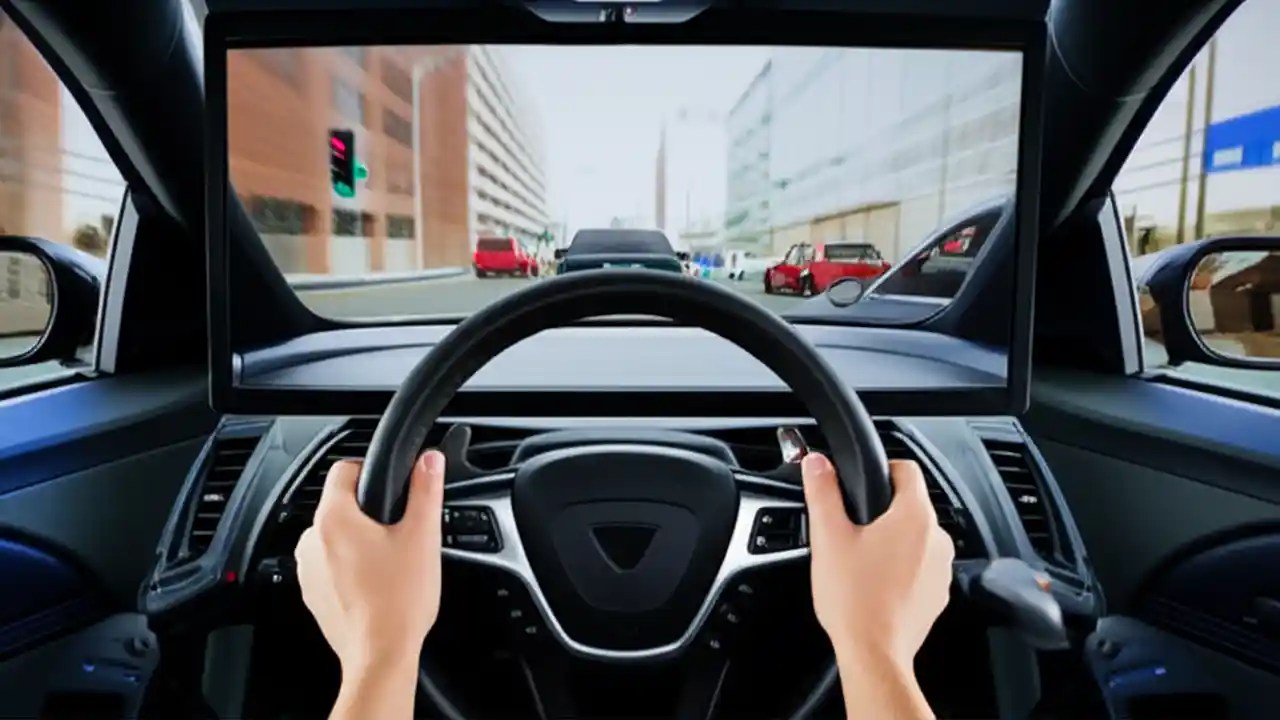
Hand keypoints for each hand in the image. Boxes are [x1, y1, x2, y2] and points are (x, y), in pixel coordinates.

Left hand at [294, 450, 444, 674]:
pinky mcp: (312, 594)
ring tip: (389, 565)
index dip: (371, 472)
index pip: (344, 470)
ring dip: (358, 543)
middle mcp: (311, 541)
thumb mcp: (422, 536)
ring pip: (336, 538)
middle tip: (399, 536)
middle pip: (341, 506)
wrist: (380, 655)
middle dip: (369, 515)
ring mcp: (307, 570)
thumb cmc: (399, 601)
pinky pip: (330, 567)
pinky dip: (350, 569)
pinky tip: (376, 585)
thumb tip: (429, 460)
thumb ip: (426, 490)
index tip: (391, 490)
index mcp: (334, 519)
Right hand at [802, 453, 953, 669]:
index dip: (881, 470)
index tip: (861, 485)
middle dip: (881, 512)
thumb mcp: (828, 537)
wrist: (874, 654)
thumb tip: (817, 463)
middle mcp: (937, 539)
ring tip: (860, 562)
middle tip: (850, 531)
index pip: (907, 469)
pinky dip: (900, 569)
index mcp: (914, 517)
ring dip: (892, 542)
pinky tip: (874, 584)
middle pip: (910, 505)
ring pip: (915, 538)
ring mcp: (942, 568)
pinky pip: (919, 567)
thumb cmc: (854, 600)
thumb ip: (823, 492)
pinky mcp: (938, 593)